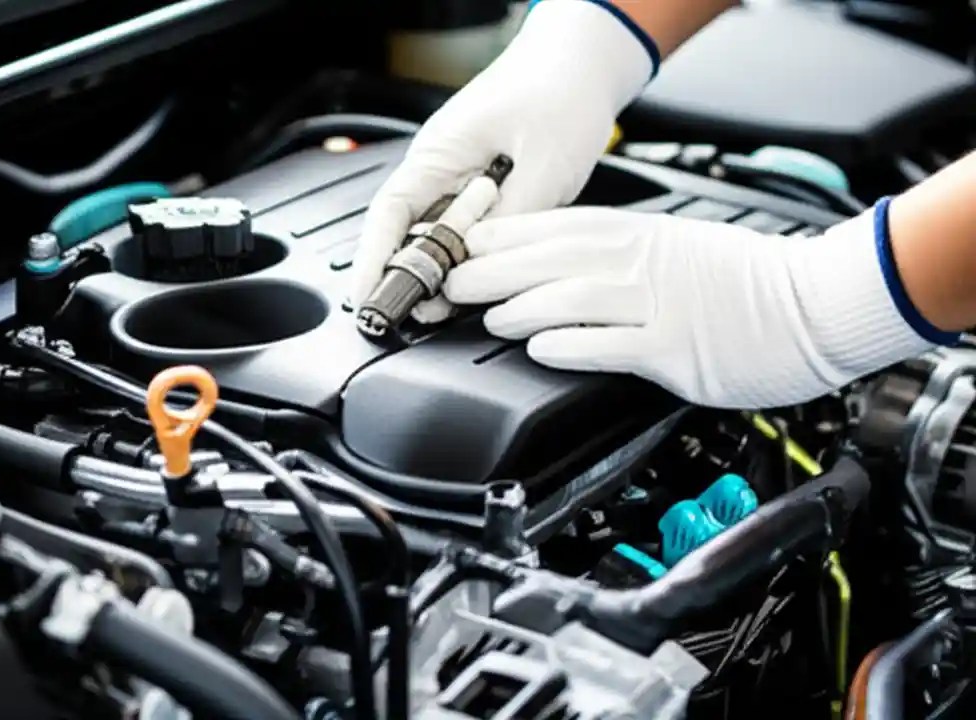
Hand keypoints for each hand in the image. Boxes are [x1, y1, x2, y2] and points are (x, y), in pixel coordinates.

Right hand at [349, 0, 655, 321]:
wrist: (587, 63)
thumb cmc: (561, 93)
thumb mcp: (545, 165)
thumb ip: (512, 220)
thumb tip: (483, 268)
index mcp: (438, 154)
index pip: (389, 214)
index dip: (374, 260)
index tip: (368, 297)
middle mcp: (441, 169)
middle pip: (410, 234)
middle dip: (412, 278)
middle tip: (420, 317)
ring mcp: (462, 181)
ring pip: (441, 239)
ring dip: (449, 269)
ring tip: (455, 304)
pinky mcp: (486, 191)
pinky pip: (470, 233)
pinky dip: (475, 256)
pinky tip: (488, 274)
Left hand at [444, 206, 937, 407]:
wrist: (815, 303)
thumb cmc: (747, 281)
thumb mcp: (675, 250)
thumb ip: (619, 254)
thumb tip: (559, 265)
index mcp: (638, 236)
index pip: (555, 227)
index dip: (501, 236)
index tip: (460, 244)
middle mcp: (642, 263)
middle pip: (551, 258)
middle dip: (492, 269)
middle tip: (450, 282)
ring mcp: (659, 304)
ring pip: (574, 297)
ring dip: (522, 306)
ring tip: (487, 317)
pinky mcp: (676, 348)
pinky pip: (613, 345)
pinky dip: (572, 346)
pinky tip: (540, 349)